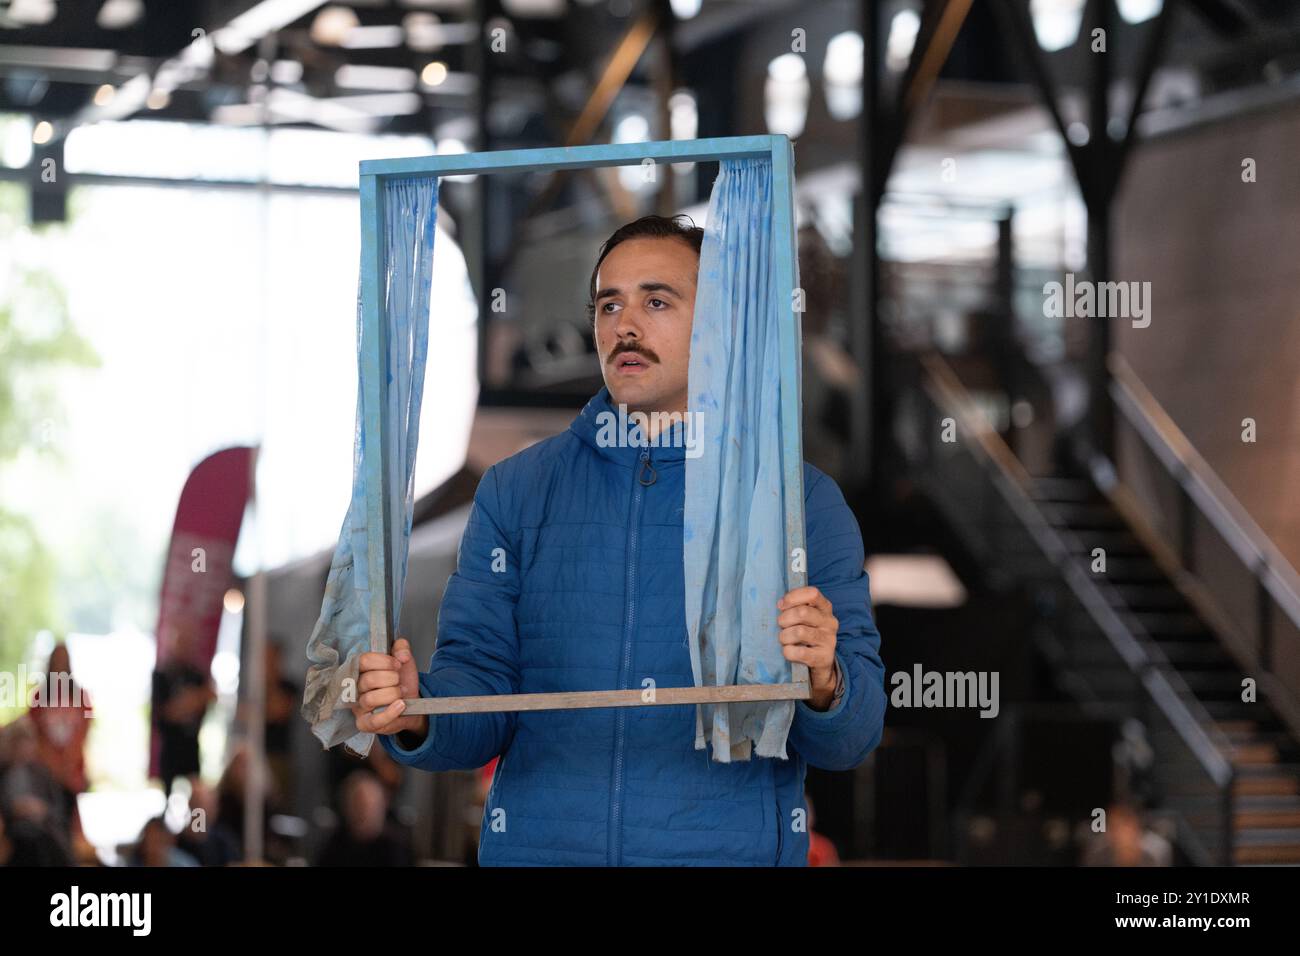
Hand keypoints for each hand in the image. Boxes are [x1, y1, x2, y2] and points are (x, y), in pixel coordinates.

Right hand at [350, 637, 426, 737]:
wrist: (410, 703)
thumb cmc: (401, 682)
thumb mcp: (403, 661)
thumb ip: (401, 648)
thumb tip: (401, 655)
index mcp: (361, 670)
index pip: (363, 661)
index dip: (384, 661)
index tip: (398, 664)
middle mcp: (355, 688)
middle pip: (369, 679)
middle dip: (391, 679)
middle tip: (399, 681)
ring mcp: (358, 707)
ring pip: (371, 699)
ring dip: (392, 694)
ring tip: (400, 694)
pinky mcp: (365, 723)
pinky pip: (374, 721)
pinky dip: (390, 713)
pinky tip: (400, 705)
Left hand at [777, 586, 838, 710]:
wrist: (821, 664)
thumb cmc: (807, 635)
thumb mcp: (806, 618)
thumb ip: (795, 607)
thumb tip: (780, 604)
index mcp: (825, 608)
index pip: (812, 593)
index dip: (793, 597)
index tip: (781, 605)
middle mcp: (830, 622)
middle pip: (802, 613)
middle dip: (785, 619)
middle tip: (781, 625)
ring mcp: (828, 640)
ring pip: (799, 632)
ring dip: (785, 636)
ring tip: (784, 639)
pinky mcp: (823, 658)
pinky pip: (799, 652)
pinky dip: (788, 651)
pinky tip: (788, 651)